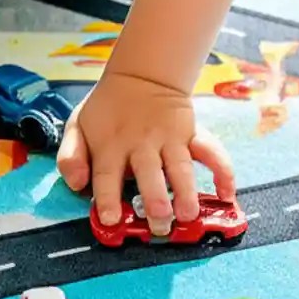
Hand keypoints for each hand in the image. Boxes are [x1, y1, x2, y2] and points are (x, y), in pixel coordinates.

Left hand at [56, 72, 234, 234]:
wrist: (141, 76)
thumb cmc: (107, 111)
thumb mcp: (78, 126)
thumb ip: (71, 156)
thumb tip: (77, 184)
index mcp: (111, 145)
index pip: (107, 175)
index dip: (107, 197)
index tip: (110, 219)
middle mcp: (141, 144)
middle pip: (149, 173)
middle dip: (155, 198)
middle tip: (160, 222)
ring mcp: (170, 140)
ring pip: (181, 167)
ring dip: (187, 190)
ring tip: (189, 214)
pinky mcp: (192, 135)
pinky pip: (212, 152)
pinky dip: (223, 171)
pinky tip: (228, 194)